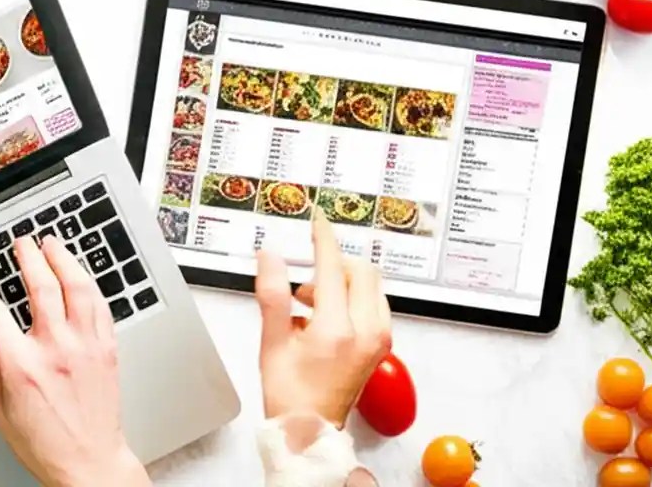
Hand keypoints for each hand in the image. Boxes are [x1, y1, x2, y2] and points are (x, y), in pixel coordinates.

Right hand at [0, 236, 149, 486]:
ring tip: (52, 244)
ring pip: (77, 286)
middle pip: (41, 286)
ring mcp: (86, 347)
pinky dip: (87, 284)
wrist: (88, 462)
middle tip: (21, 244)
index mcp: (22, 366)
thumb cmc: (43, 442)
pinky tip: (79, 275)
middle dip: (28, 257)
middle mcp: (56, 350)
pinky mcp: (107, 349)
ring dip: (63, 259)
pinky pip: (100, 305)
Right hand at [255, 207, 392, 427]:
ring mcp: (378, 339)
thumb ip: (272, 294)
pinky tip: (327, 315)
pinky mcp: (381, 344)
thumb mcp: (271, 342)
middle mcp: (367, 332)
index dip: (323, 239)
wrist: (310, 430)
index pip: (333, 267)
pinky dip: (353, 297)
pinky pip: (375, 303)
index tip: (317, 220)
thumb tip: (269, 256)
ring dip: (343, 281)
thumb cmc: (290, 395)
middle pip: (360, 271)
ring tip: (312, 304)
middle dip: (333, 265)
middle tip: (304, 282)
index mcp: (337, 329)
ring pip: (371, 285)